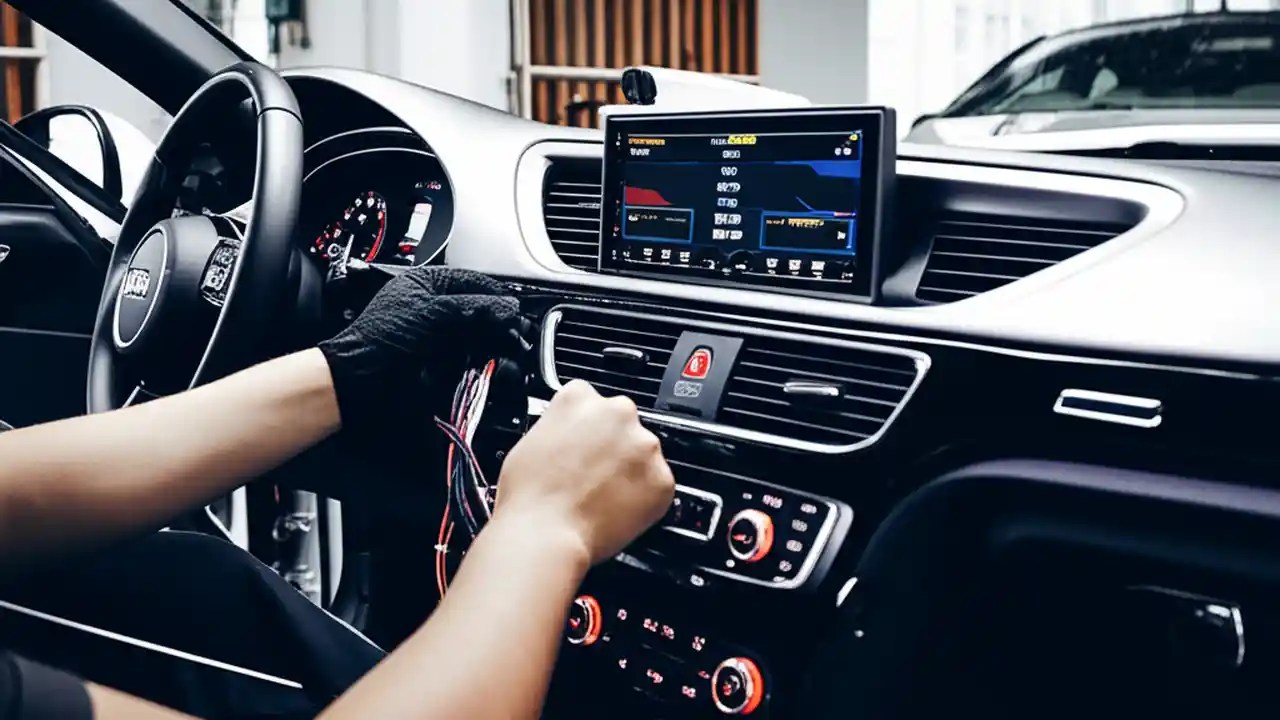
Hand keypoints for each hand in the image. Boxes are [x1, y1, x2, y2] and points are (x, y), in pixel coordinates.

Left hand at [318, 267, 521, 432]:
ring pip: (482, 335)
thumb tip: (509, 307)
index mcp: (428, 285)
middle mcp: (438, 309)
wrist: (362, 381)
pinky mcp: (447, 363)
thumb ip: (474, 307)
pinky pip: (476, 358)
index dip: (496, 293)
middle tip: (519, 330)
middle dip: (501, 320)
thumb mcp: (432, 313)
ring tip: (514, 348)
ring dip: (499, 342)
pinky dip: (489, 361)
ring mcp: (443, 337)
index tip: (516, 306)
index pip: (473, 281)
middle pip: (482, 309)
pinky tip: (501, 364)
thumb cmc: (382, 338)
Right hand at [495, 380, 675, 564]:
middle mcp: (617, 412)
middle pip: (621, 422)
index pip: (589, 399)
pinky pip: (657, 484)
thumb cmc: (529, 496)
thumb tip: (567, 436)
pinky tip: (616, 510)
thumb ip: (559, 427)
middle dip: (611, 445)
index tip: (580, 444)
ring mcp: (644, 444)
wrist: (545, 535)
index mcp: (580, 397)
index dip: (584, 427)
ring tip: (601, 497)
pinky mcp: (662, 478)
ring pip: (642, 453)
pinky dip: (643, 498)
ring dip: (629, 470)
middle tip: (591, 474)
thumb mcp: (530, 442)